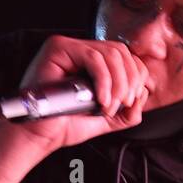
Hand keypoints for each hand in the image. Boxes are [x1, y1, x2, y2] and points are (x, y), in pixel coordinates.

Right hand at [9, 34, 154, 154]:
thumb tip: (144, 95)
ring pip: (111, 53)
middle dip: (131, 80)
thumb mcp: (103, 119)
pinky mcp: (59, 48)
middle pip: (121, 52)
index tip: (134, 100)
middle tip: (124, 104)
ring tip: (109, 106)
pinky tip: (101, 100)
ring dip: (119, 83)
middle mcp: (80, 50)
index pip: (125, 57)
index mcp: (90, 63)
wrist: (38, 135)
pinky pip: (93, 57)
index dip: (137, 75)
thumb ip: (125, 110)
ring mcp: (69, 47)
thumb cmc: (62, 126)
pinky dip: (104, 80)